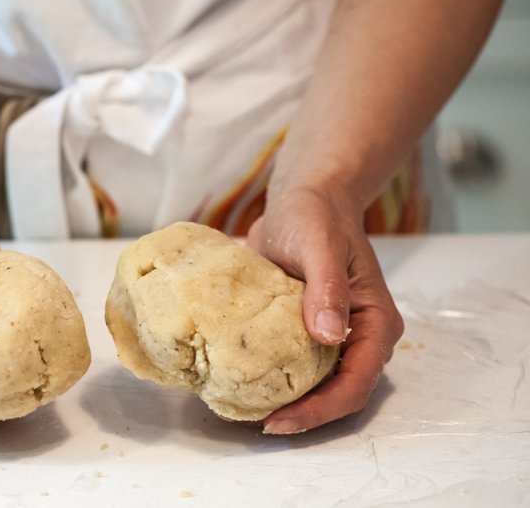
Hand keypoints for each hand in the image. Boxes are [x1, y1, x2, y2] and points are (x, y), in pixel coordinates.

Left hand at [247, 186, 402, 433]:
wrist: (302, 200)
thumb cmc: (315, 216)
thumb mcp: (320, 246)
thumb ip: (326, 288)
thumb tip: (329, 335)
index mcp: (375, 321)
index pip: (355, 381)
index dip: (320, 408)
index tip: (279, 419)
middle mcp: (360, 335)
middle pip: (340, 393)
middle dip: (305, 414)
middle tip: (262, 423)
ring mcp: (335, 336)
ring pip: (320, 386)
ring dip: (291, 402)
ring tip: (251, 412)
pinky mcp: (308, 331)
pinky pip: (297, 366)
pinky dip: (277, 380)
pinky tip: (248, 386)